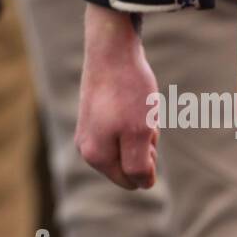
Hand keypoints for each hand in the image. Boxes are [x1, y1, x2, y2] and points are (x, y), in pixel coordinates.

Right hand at [77, 3, 159, 189]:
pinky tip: (135, 100)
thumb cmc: (128, 93)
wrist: (113, 51)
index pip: (133, 181)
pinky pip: (129, 128)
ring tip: (138, 107)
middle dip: (146, 146)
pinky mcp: (98, 115)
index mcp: (96, 157)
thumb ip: (139, 165)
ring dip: (145, 130)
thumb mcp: (140, 134)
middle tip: (143, 118)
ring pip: (133, 144)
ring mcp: (91, 130)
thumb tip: (142, 185)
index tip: (144, 136)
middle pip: (132, 163)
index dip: (148, 161)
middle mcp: (88, 147)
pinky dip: (140, 118)